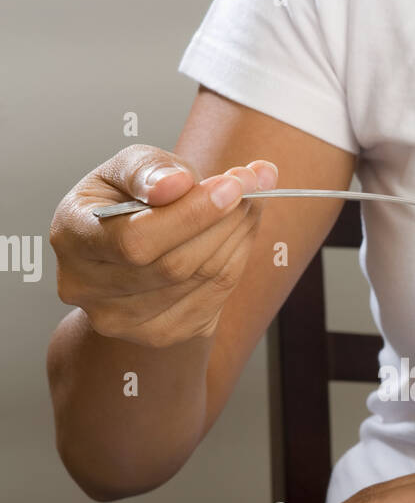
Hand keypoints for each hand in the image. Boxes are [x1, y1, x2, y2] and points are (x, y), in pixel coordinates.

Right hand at [49, 143, 277, 346]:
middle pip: (173, 266)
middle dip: (224, 222)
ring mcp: (121, 319)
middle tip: (255, 184)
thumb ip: (149, 169)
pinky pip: (213, 297)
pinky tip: (241, 232)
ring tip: (251, 201)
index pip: (136, 240)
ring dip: (237, 237)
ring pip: (200, 281)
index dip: (191, 215)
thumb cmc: (122, 200)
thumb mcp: (125, 169)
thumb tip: (178, 184)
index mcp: (72, 238)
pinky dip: (236, 260)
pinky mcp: (158, 333)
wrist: (124, 249)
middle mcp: (87, 287)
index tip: (233, 185)